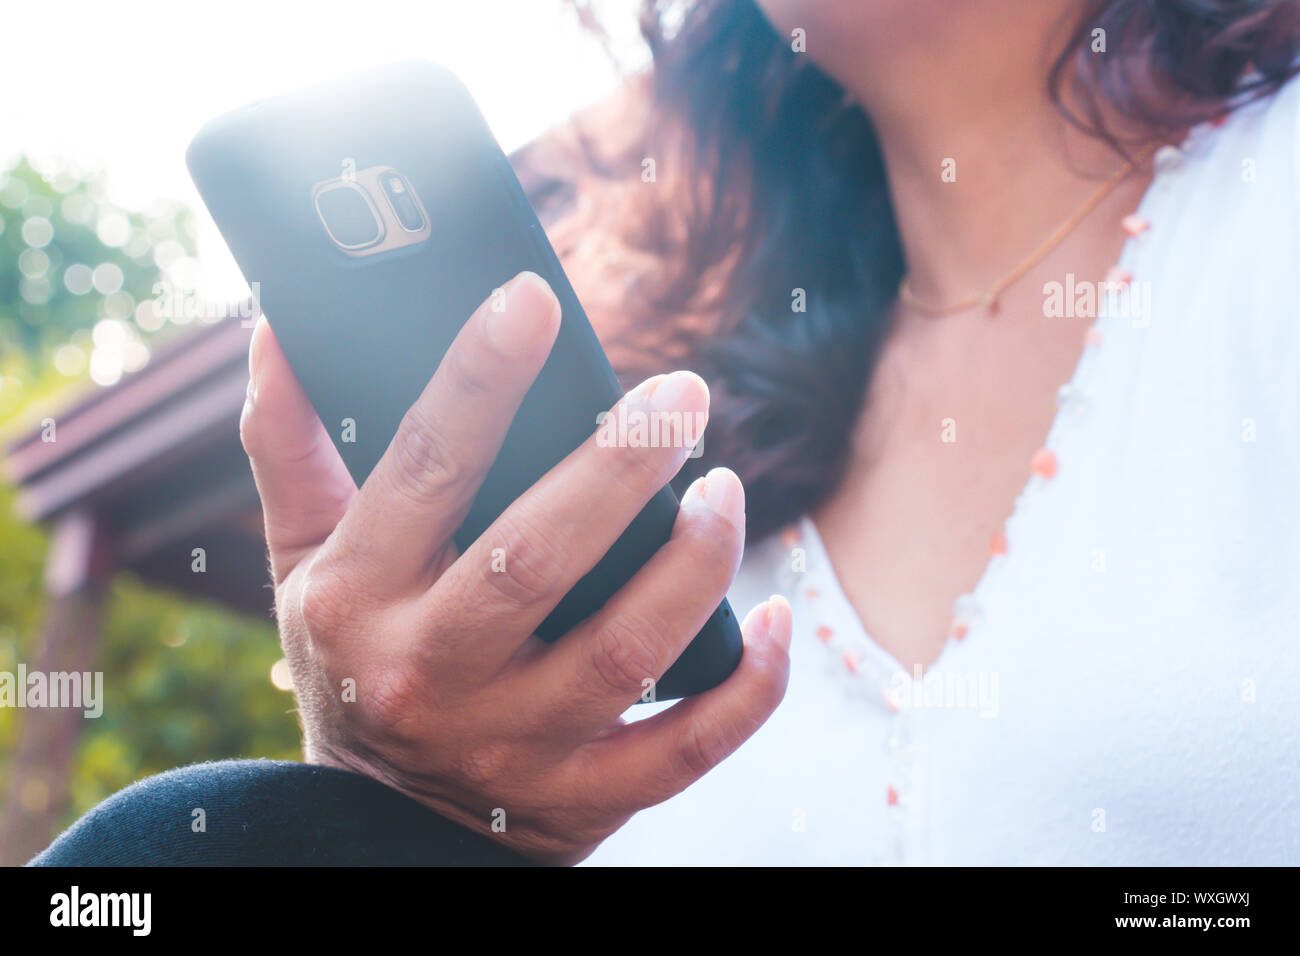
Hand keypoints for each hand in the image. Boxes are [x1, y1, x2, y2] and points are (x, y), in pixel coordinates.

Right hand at [239, 271, 790, 862]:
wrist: (369, 828)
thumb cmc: (351, 660)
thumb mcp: (297, 561)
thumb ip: (285, 449)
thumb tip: (278, 329)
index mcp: (356, 600)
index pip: (422, 471)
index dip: (476, 379)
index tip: (533, 300)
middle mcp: (430, 674)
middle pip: (536, 559)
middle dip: (620, 466)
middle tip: (683, 394)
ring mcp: (511, 745)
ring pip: (623, 652)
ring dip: (693, 564)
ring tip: (724, 489)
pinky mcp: (580, 798)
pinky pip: (686, 749)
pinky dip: (748, 687)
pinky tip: (777, 618)